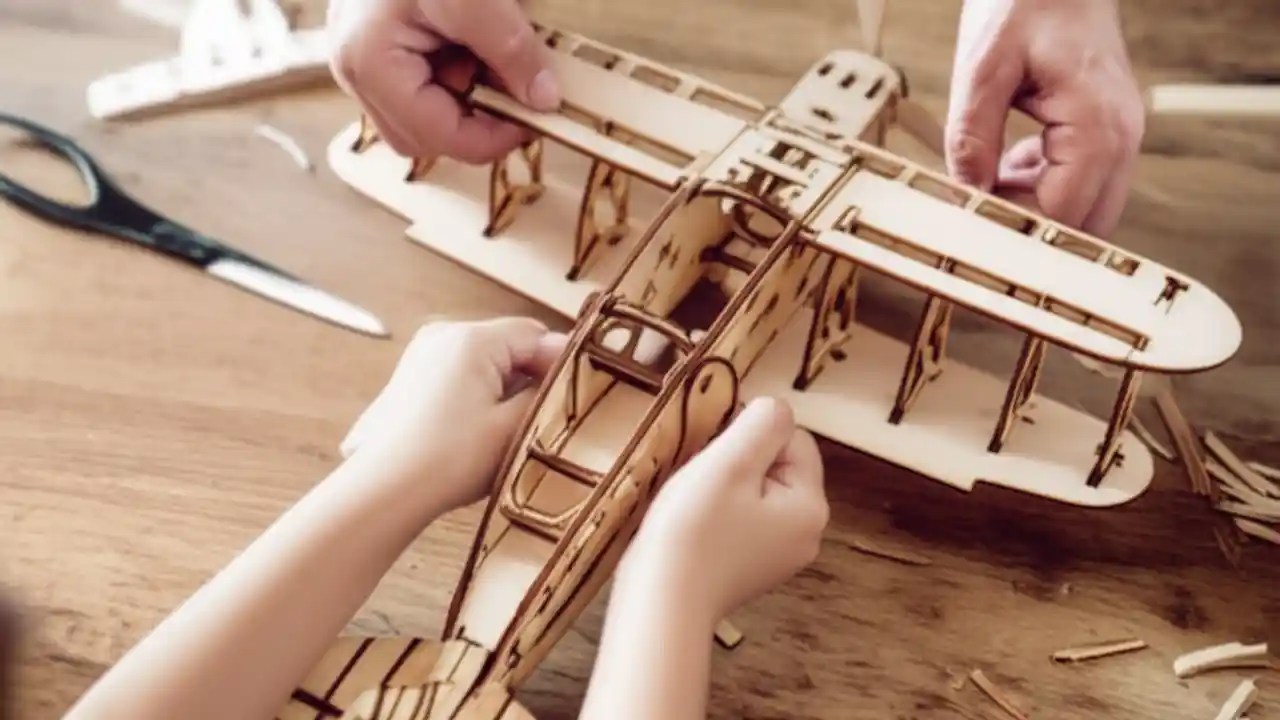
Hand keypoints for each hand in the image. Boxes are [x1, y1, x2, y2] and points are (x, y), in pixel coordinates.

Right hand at [326, 0, 560, 161]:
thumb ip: (510, 50)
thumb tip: (545, 99)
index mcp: (369, 65)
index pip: (439, 137)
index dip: (495, 137)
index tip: (537, 115)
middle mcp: (354, 72)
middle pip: (427, 137)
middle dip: (477, 117)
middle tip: (516, 83)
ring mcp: (361, 60)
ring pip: (425, 113)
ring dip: (468, 93)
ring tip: (488, 48)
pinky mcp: (377, 46)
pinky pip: (421, 82)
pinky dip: (456, 71)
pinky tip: (470, 39)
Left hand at [339, 317, 566, 512]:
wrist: (383, 491)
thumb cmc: (449, 459)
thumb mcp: (513, 428)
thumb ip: (546, 394)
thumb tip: (565, 378)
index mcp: (471, 338)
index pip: (536, 335)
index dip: (562, 363)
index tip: (582, 393)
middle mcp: (444, 334)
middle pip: (510, 346)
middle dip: (534, 377)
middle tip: (552, 416)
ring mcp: (423, 355)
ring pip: (487, 362)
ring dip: (508, 388)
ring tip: (518, 429)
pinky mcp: (412, 378)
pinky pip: (462, 375)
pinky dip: (482, 395)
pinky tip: (485, 431)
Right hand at [620, 397, 828, 620]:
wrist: (660, 603)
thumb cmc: (693, 532)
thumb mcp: (730, 462)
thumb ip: (762, 424)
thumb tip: (774, 406)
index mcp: (811, 508)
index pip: (794, 439)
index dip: (752, 436)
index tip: (716, 455)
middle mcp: (805, 535)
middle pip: (777, 466)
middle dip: (738, 462)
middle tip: (703, 481)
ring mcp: (777, 555)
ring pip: (754, 491)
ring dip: (723, 485)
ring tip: (694, 504)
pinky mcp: (749, 567)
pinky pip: (740, 519)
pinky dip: (716, 513)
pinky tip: (692, 525)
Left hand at [945, 0, 1145, 236]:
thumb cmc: (1023, 4)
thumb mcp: (982, 70)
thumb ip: (972, 137)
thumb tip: (964, 197)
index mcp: (1099, 126)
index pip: (1062, 217)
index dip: (1014, 233)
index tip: (968, 232)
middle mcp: (1122, 139)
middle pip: (1083, 229)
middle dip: (1028, 231)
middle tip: (973, 213)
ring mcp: (1120, 138)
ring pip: (1084, 213)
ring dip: (1033, 209)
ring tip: (988, 174)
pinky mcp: (1105, 134)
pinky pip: (1078, 187)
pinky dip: (1040, 189)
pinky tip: (1006, 161)